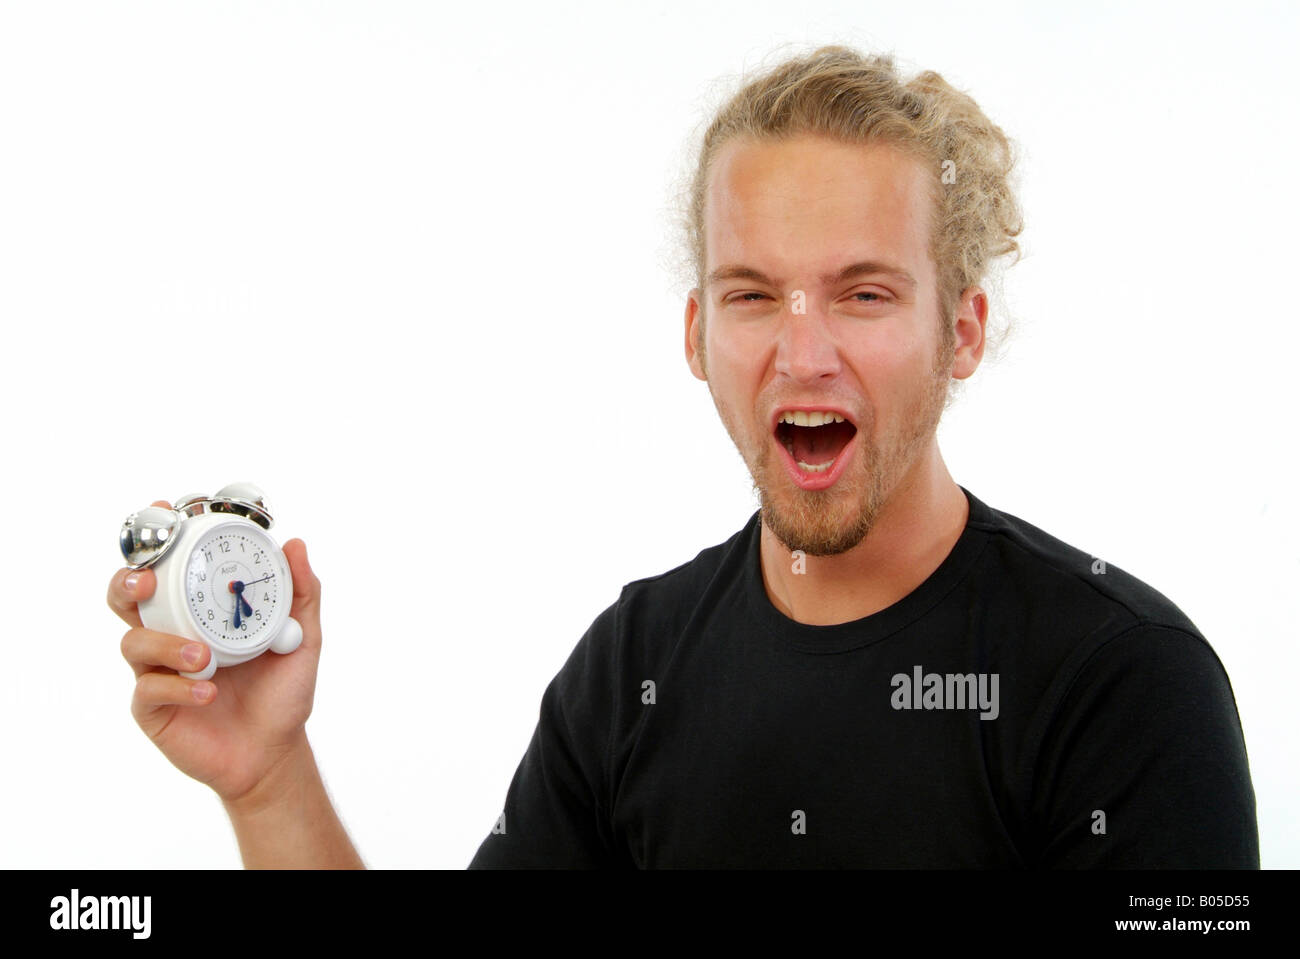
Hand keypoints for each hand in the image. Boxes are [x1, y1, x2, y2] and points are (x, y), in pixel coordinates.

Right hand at [110, 499, 323, 806]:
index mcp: (199, 612)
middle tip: (147, 583)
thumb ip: (301, 593)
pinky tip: (207, 692)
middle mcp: (171, 635)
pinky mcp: (152, 709)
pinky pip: (148, 690)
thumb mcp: (303, 639)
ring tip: (202, 657)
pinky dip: (178, 687)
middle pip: (127, 598)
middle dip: (128, 582)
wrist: (275, 752)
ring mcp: (156, 671)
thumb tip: (295, 544)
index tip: (162, 511)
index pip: (168, 570)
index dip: (156, 541)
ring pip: (133, 642)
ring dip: (165, 644)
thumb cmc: (282, 692)